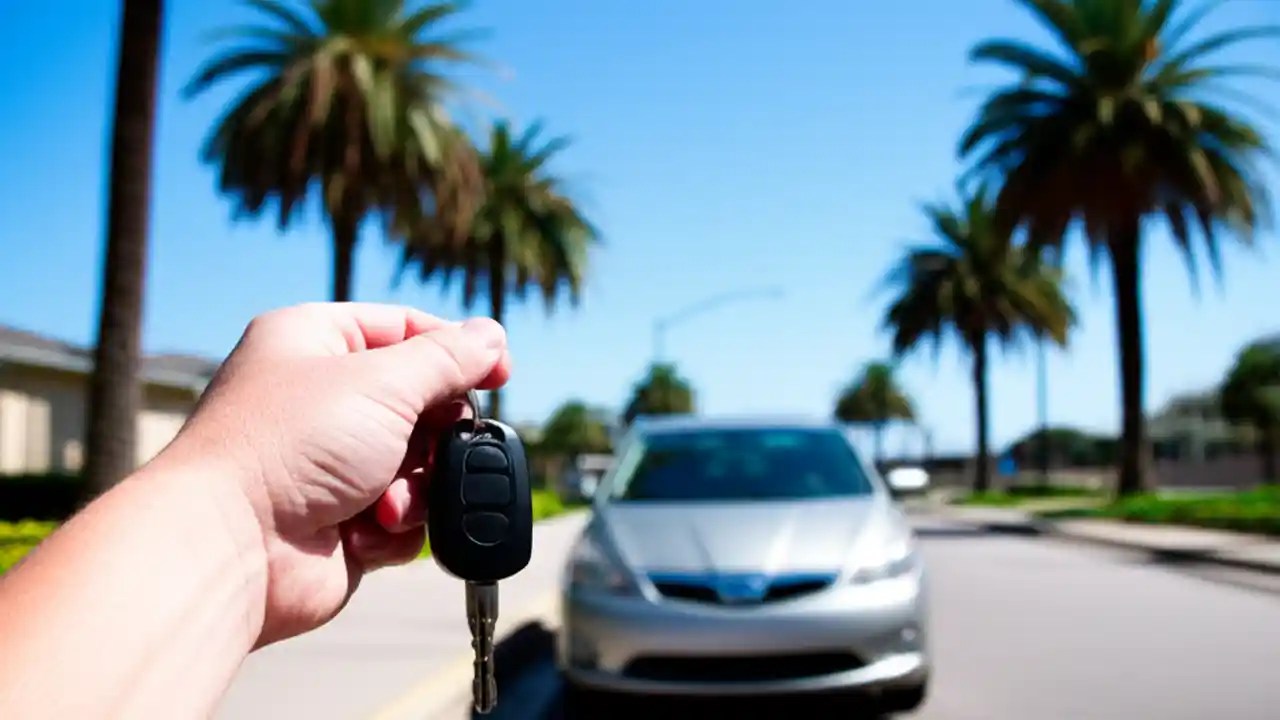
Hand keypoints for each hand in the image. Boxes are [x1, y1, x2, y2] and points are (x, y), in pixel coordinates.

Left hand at [157, 302, 510, 645]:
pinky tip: (363, 531)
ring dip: (416, 488)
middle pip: (419, 403)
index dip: (457, 349)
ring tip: (386, 502)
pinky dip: (394, 527)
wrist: (232, 550)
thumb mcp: (383, 382)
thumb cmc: (289, 447)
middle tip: (435, 447)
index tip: (501, 371)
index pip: (403, 329)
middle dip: (435, 435)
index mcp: (315, 343)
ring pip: (418, 466)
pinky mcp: (341, 520)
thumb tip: (492, 336)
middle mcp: (320, 399)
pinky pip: (402, 516)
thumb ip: (448, 359)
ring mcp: (329, 464)